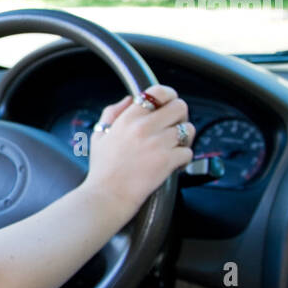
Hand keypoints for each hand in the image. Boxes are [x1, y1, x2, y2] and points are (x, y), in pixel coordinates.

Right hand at [82, 85, 193, 215]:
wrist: (107, 195)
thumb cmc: (102, 169)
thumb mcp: (99, 135)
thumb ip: (112, 113)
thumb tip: (129, 99)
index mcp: (128, 118)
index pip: (158, 92)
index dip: (169, 95)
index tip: (169, 103)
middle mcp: (145, 127)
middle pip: (180, 107)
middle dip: (180, 116)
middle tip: (173, 127)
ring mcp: (158, 144)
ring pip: (188, 130)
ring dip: (185, 138)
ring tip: (174, 147)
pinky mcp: (168, 161)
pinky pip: (188, 152)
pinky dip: (183, 159)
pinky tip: (173, 163)